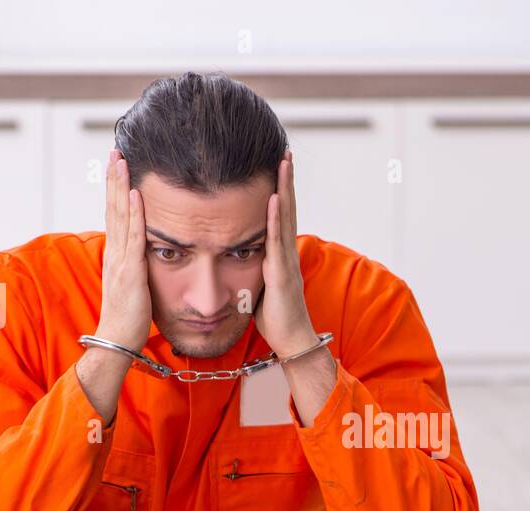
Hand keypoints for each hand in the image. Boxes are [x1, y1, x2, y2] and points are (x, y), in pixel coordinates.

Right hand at [97, 148, 152, 351]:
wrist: (117, 341)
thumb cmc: (128, 318)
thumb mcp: (132, 285)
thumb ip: (134, 266)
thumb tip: (142, 253)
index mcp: (116, 255)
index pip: (115, 214)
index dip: (115, 189)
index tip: (117, 165)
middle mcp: (115, 253)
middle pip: (113, 208)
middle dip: (114, 178)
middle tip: (116, 150)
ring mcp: (121, 261)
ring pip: (120, 216)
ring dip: (121, 187)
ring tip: (121, 161)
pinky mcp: (131, 273)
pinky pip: (134, 239)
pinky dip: (136, 215)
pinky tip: (137, 195)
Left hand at [253, 149, 318, 357]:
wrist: (291, 341)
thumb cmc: (274, 317)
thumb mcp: (258, 285)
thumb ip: (252, 267)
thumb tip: (238, 257)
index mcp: (279, 254)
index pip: (280, 215)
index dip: (280, 189)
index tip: (277, 165)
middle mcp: (285, 252)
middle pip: (287, 207)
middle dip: (286, 179)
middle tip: (284, 151)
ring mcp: (285, 260)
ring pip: (286, 217)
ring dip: (285, 188)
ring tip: (284, 162)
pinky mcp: (280, 272)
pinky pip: (277, 240)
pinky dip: (276, 218)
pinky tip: (274, 198)